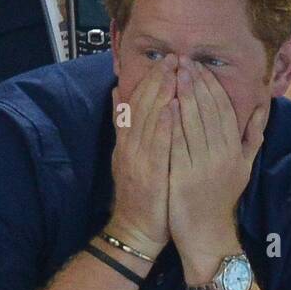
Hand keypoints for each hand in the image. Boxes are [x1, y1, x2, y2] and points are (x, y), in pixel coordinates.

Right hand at [109, 55, 176, 256]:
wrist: (135, 231)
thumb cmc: (140, 195)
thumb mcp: (126, 157)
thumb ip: (124, 128)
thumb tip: (116, 96)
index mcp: (126, 142)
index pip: (136, 104)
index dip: (150, 80)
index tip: (166, 61)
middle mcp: (129, 148)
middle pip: (141, 107)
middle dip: (157, 80)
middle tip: (173, 58)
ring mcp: (137, 161)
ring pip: (148, 122)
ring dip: (161, 96)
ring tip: (174, 73)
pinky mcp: (149, 176)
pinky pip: (156, 147)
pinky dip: (164, 126)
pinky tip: (173, 108)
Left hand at [168, 59, 268, 278]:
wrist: (208, 236)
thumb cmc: (223, 200)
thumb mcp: (244, 167)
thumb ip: (252, 136)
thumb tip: (261, 107)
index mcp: (235, 150)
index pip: (224, 110)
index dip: (212, 87)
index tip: (200, 67)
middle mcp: (222, 156)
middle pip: (209, 112)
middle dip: (196, 84)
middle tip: (184, 61)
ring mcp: (203, 167)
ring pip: (193, 124)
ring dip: (183, 96)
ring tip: (173, 74)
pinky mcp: (184, 178)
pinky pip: (177, 145)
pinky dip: (171, 124)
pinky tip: (164, 105)